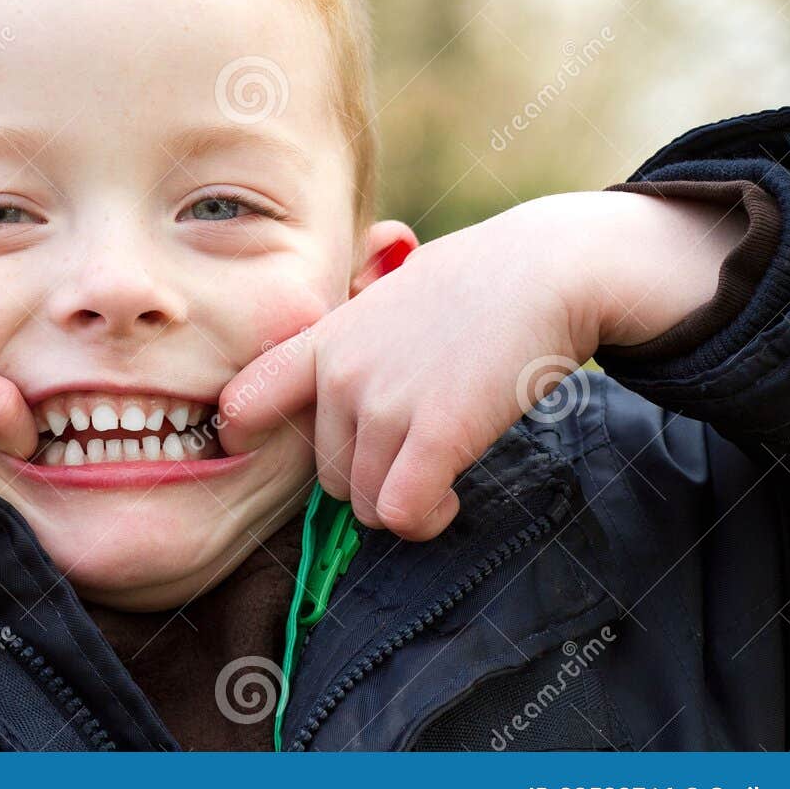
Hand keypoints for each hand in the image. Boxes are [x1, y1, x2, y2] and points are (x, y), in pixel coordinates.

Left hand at [215, 191, 744, 539]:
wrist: (545, 268)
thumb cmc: (475, 286)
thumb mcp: (388, 301)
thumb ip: (353, 349)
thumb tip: (344, 403)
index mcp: (323, 341)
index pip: (244, 402)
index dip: (245, 440)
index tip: (265, 456)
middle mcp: (341, 374)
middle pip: (328, 477)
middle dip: (372, 479)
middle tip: (416, 455)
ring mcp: (385, 403)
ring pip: (367, 505)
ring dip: (404, 503)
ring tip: (440, 471)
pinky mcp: (436, 433)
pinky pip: (404, 513)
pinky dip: (427, 520)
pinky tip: (449, 496)